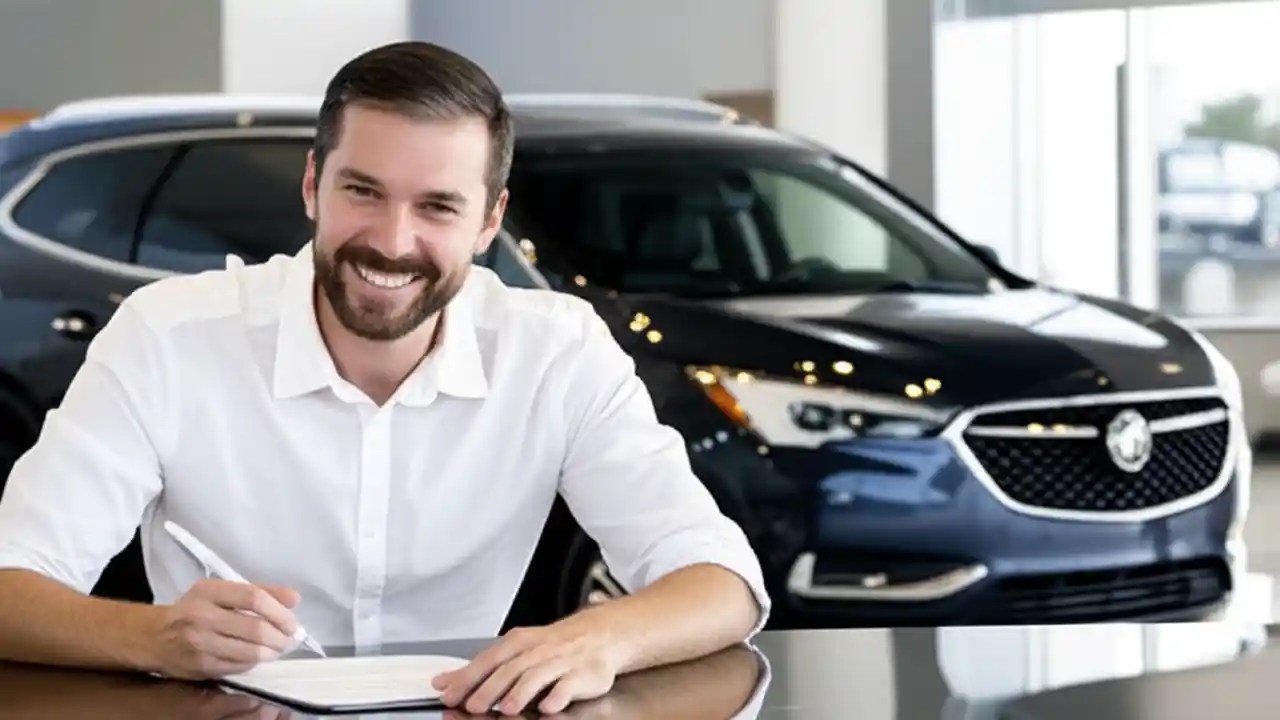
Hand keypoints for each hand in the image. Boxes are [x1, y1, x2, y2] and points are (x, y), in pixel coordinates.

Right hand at [150, 579, 300, 679]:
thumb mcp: (221, 592)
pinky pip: (239, 666)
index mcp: (209, 592)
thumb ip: (259, 591)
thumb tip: (294, 599)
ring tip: (278, 648)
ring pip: (250, 651)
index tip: (292, 621)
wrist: (153, 637)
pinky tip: (258, 656)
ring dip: (272, 652)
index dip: (279, 611)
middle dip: (280, 636)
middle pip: (255, 628)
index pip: (253, 597)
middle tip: (290, 639)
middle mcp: (203, 616)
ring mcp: (201, 644)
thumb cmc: (193, 609)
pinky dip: (254, 662)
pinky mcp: (201, 666)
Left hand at [432, 617, 630, 715]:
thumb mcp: (515, 651)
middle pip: (511, 668)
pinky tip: (548, 706)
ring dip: (522, 691)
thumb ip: (480, 668)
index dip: (469, 677)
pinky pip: (569, 685)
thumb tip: (443, 682)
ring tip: (508, 707)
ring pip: (539, 675)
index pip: (489, 659)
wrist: (598, 635)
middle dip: (491, 688)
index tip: (451, 694)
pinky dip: (558, 695)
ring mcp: (562, 661)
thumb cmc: (552, 646)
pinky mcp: (584, 674)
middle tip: (474, 705)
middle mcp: (538, 650)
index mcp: (519, 642)